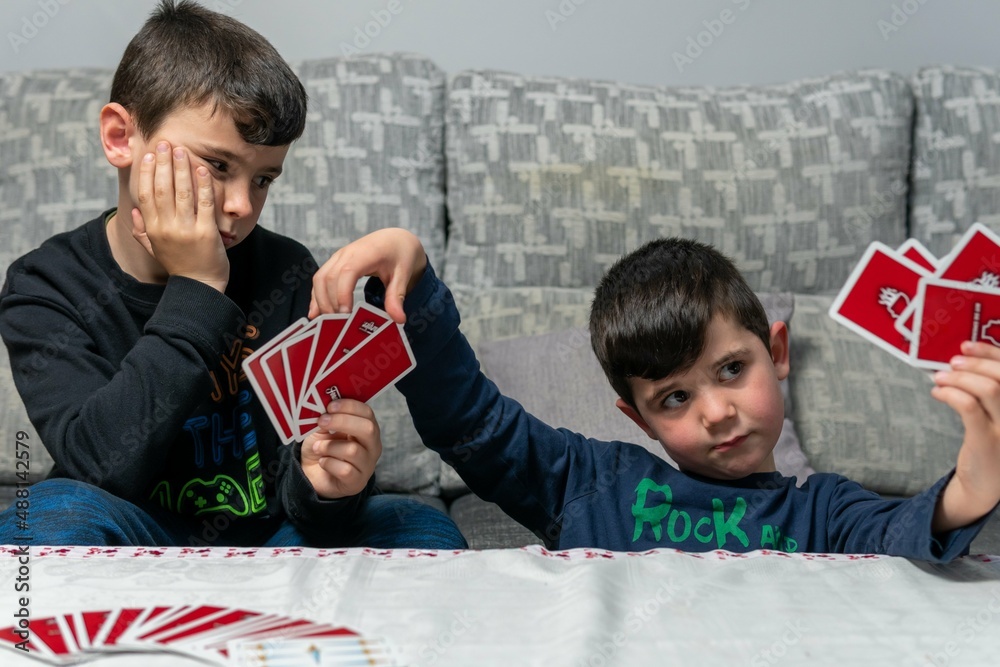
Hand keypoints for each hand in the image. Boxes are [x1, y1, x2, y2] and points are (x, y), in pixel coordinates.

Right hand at [131, 141, 228, 291]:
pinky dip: (203, 185)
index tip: (149, 156)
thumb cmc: (179, 266)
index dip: (146, 173)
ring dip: (181, 168)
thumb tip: (133, 211)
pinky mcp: (206, 233)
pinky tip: (202, 170)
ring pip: (181, 193)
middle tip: (165, 144)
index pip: (145, 194)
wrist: (199, 287)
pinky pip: (204, 204)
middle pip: (162, 188)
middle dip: (163, 163)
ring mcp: (186, 230)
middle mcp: (167, 227)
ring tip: (181, 150)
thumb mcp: (154, 249)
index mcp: (152, 229)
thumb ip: (141, 231)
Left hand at [300, 399, 381, 498]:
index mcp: (367, 428)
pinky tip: (323, 462)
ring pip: (353, 450)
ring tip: (318, 448)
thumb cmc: (321, 448)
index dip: (350, 406)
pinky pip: (345, 470)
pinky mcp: (357, 482)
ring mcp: (367, 465)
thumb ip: (327, 417)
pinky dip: (329, 463)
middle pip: (368, 429)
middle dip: (342, 422)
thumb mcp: (322, 429)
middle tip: (322, 421)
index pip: (367, 413)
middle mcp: (372, 446)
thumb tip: (324, 405)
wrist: (311, 475)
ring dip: (329, 447)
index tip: (330, 405)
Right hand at [309, 228, 426, 322]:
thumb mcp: (403, 275)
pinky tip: (316, 314)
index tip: (346, 314)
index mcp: (365, 253)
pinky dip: (317, 296)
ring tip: (329, 322)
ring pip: (320, 278)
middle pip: (328, 277)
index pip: (347, 272)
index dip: (342, 294)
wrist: (394, 239)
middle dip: (330, 302)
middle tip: (338, 325)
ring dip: (321, 301)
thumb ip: (397, 296)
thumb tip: (399, 320)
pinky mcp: (334, 263)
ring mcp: (338, 257)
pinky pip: (320, 279)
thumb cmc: (400, 255)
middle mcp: (346, 253)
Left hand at [930, 341, 999, 531]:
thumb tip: (966, 358)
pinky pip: (969, 407)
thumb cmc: (991, 443)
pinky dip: (950, 393)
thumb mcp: (998, 416)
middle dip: (975, 363)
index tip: (967, 346)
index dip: (992, 353)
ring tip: (939, 378)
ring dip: (959, 378)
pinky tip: (938, 393)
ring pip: (988, 389)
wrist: (986, 487)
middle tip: (951, 363)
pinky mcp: (988, 441)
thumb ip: (991, 391)